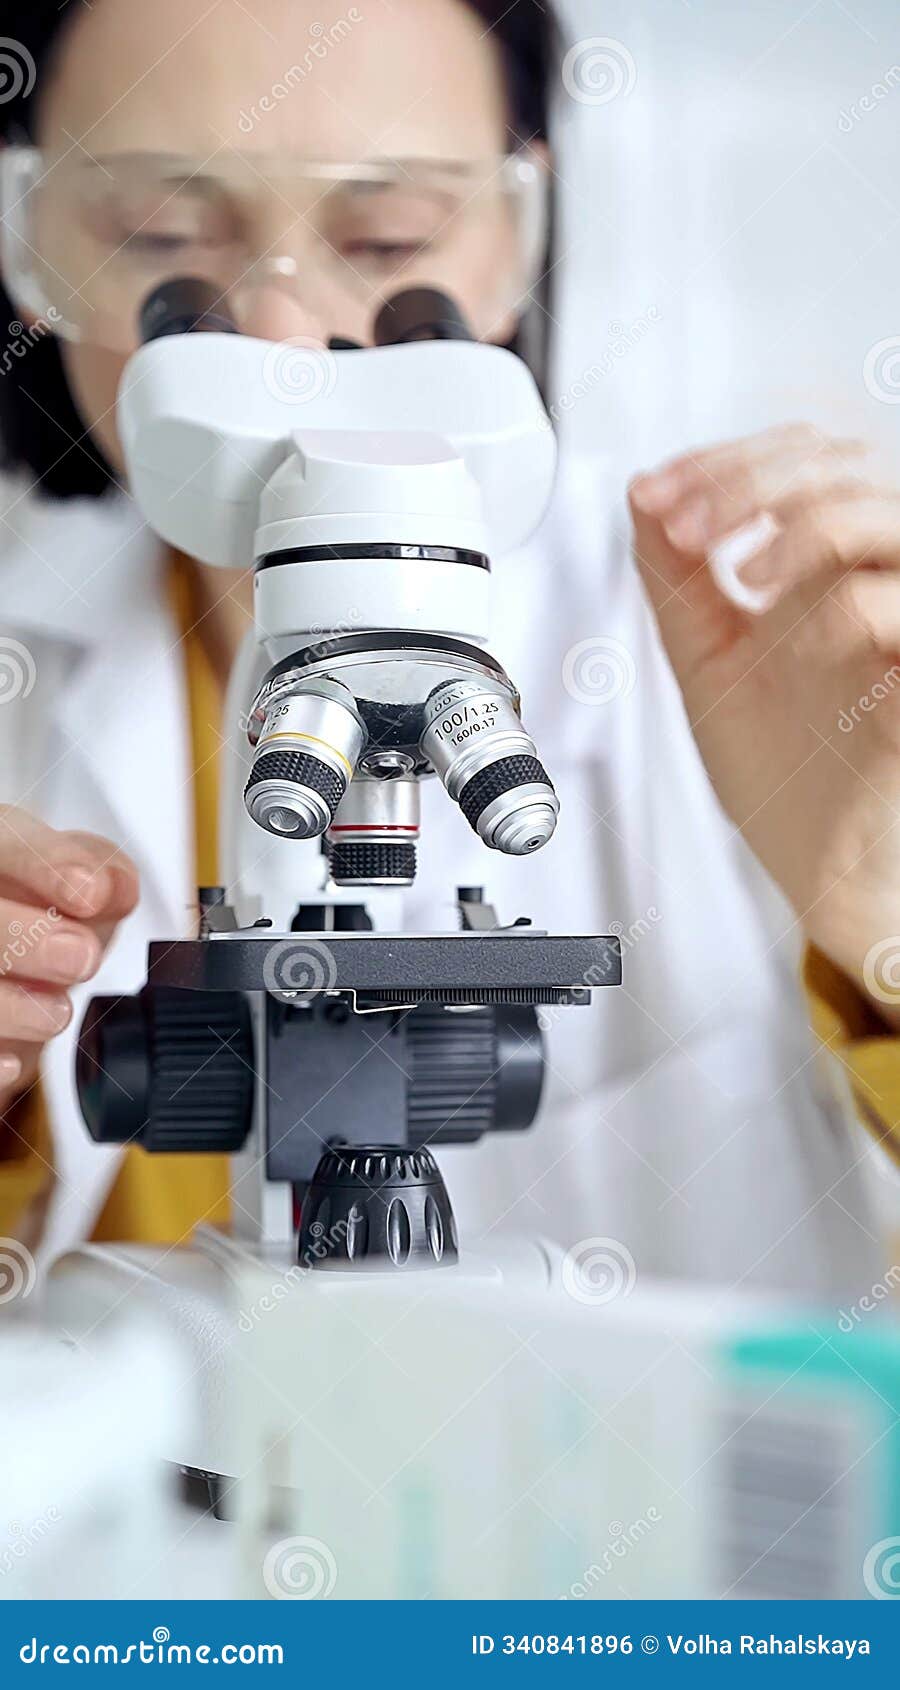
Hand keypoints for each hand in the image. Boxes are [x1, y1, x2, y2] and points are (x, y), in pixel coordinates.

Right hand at [0, 808, 138, 1112]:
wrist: (9, 967)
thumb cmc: (31, 913)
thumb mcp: (71, 883)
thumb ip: (98, 873)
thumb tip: (115, 886)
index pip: (4, 841)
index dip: (44, 862)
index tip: (92, 892)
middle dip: (26, 939)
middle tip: (80, 957)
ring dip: (10, 1005)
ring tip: (55, 1013)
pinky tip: (11, 1062)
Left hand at [628, 423, 899, 1023]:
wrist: (825, 870)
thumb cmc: (789, 778)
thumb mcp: (710, 663)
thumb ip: (678, 581)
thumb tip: (642, 495)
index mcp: (829, 565)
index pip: (799, 458)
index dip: (722, 462)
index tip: (658, 499)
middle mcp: (875, 579)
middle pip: (843, 465)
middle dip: (749, 483)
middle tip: (688, 527)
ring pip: (882, 515)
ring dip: (801, 528)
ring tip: (746, 581)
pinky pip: (899, 608)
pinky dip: (843, 610)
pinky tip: (798, 644)